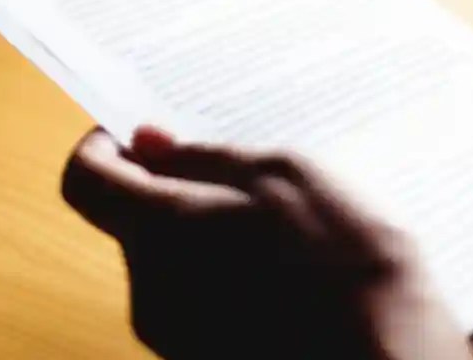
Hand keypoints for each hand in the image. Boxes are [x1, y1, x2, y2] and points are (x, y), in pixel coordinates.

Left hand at [62, 127, 472, 359]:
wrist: (388, 358)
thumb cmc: (343, 260)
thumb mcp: (284, 174)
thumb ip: (204, 156)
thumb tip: (148, 143)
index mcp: (160, 229)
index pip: (85, 178)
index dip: (106, 145)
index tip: (148, 135)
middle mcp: (150, 287)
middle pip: (134, 220)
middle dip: (180, 191)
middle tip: (253, 182)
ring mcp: (174, 332)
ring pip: (171, 258)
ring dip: (214, 233)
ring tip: (288, 231)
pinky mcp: (202, 355)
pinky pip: (199, 297)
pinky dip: (231, 273)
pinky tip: (290, 270)